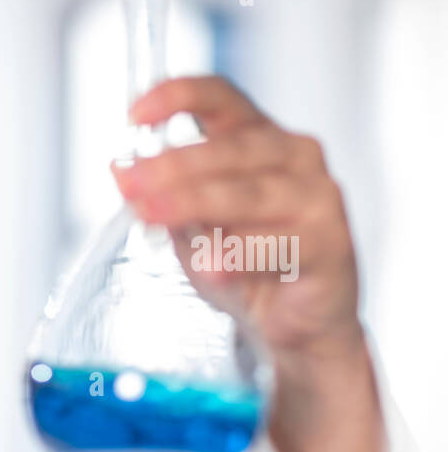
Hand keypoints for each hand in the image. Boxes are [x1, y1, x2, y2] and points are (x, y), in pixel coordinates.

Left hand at [111, 76, 384, 451]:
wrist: (294, 354)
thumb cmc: (243, 283)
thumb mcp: (193, 237)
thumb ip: (166, 208)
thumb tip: (121, 177)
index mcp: (262, 155)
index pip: (228, 104)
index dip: (186, 97)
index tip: (137, 109)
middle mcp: (299, 174)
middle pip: (243, 149)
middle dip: (180, 164)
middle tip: (128, 179)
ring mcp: (320, 219)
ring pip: (267, 191)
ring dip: (206, 197)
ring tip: (152, 207)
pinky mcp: (329, 271)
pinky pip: (291, 253)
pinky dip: (247, 254)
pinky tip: (208, 259)